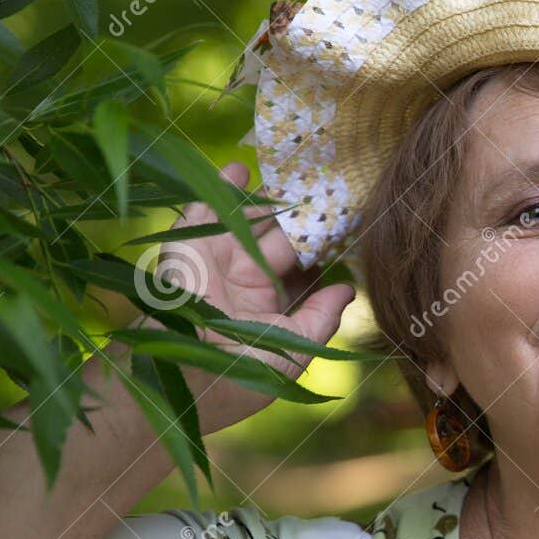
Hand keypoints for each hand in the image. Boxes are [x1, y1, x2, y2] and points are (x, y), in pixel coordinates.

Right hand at [112, 162, 356, 435]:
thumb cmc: (247, 369)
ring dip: (266, 196)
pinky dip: (221, 187)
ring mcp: (217, 258)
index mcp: (268, 300)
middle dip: (299, 213)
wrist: (192, 372)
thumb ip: (322, 316)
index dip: (319, 242)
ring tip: (290, 171)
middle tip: (323, 185)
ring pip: (247, 218)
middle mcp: (244, 276)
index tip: (344, 217)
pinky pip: (206, 209)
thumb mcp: (295, 346)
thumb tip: (348, 288)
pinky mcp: (190, 245)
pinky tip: (238, 166)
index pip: (298, 263)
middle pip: (277, 234)